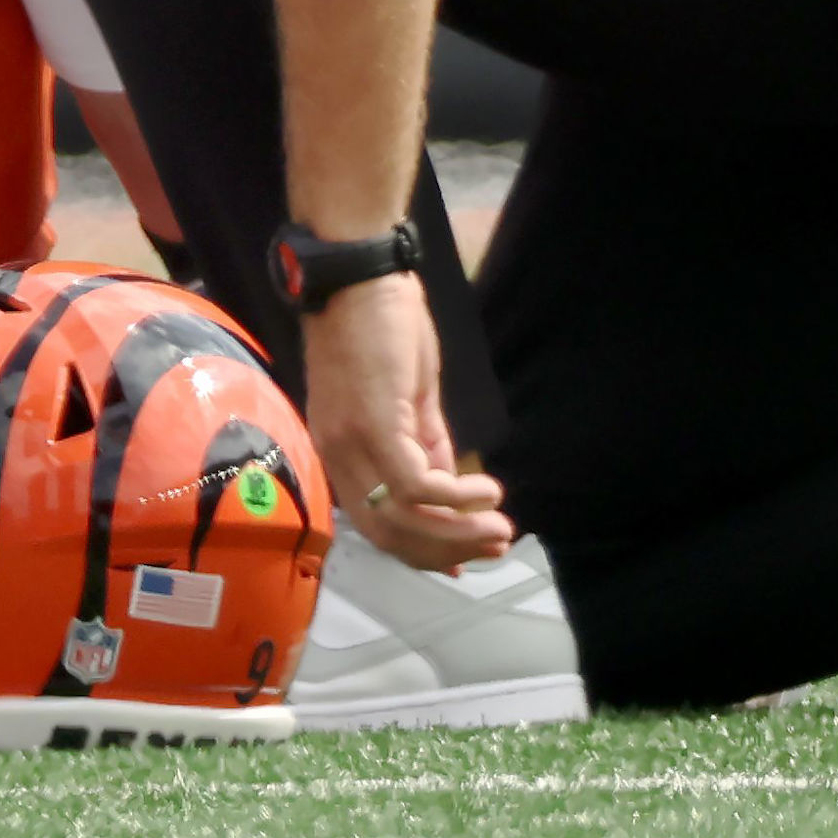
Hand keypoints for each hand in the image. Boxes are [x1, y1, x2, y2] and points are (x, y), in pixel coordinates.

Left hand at [300, 272, 511, 570]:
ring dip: (458, 531)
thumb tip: (449, 492)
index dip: (424, 551)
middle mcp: (338, 458)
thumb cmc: (379, 327)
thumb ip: (426, 446)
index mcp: (340, 455)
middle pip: (389, 535)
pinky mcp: (374, 426)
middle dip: (447, 550)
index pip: (377, 527)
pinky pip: (416, 484)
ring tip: (500, 529)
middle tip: (496, 547)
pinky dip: (455, 498)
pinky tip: (487, 491)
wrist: (358, 276)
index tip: (466, 562)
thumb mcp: (408, 398)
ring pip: (403, 519)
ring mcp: (352, 445)